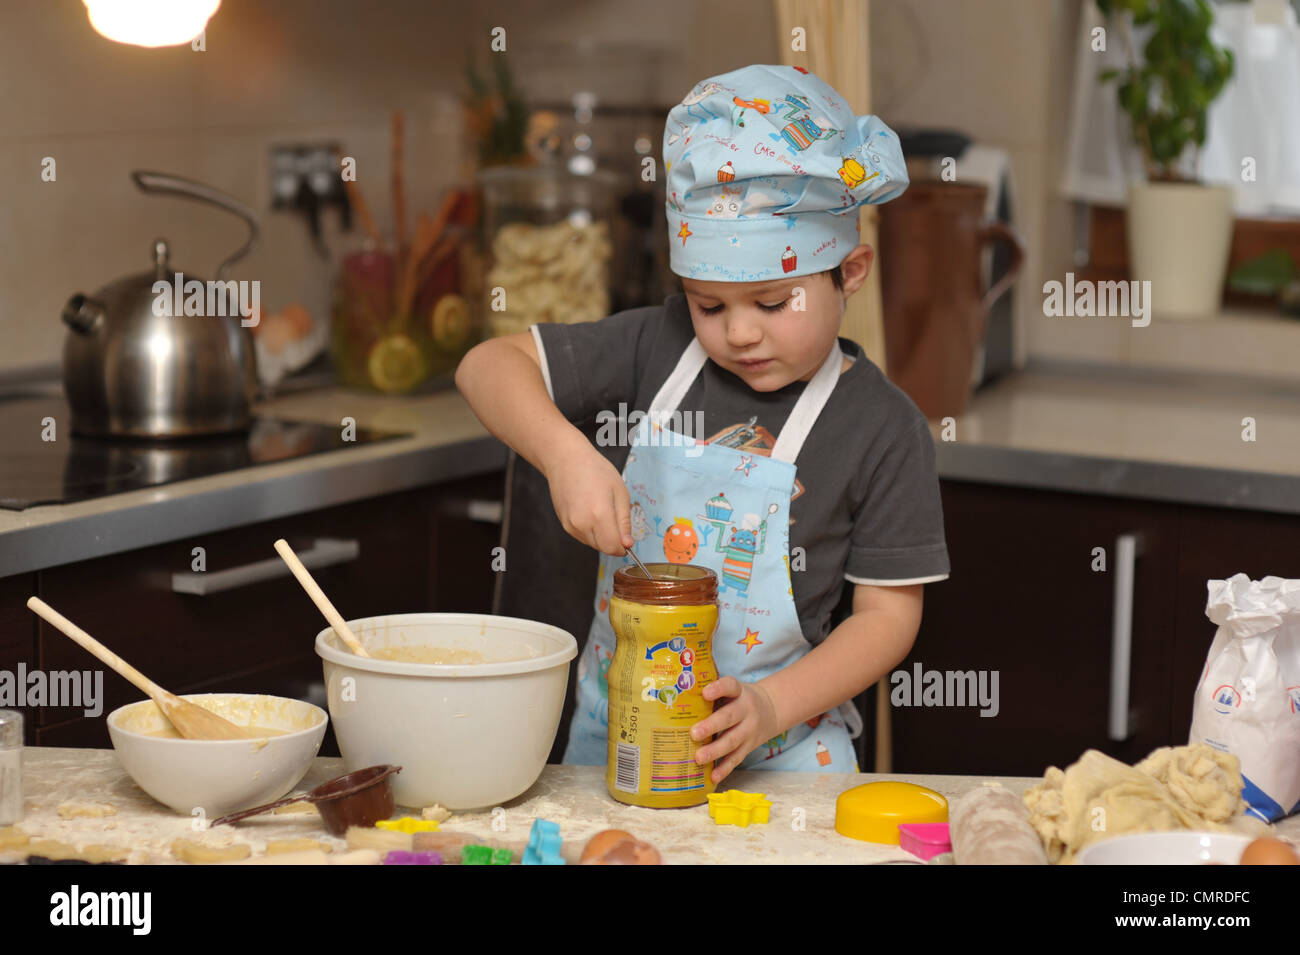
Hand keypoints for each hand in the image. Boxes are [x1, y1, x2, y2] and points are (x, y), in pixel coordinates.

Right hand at [540, 434, 631, 555]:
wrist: (566, 460)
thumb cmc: (595, 470)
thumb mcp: (620, 493)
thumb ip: (625, 522)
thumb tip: (627, 544)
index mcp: (599, 514)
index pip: (613, 548)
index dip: (623, 547)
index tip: (627, 538)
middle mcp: (582, 524)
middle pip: (603, 548)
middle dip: (613, 540)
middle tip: (614, 516)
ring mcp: (570, 525)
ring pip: (593, 544)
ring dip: (602, 536)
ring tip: (600, 510)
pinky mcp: (564, 524)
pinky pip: (583, 537)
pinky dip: (591, 531)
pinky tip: (590, 511)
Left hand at [690, 677, 780, 784]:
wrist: (771, 709)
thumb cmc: (738, 699)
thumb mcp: (731, 691)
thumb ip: (711, 693)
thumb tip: (674, 698)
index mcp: (738, 692)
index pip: (730, 686)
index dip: (719, 689)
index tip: (705, 693)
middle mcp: (746, 710)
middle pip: (729, 717)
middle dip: (711, 726)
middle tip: (693, 733)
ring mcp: (749, 730)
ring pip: (732, 741)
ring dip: (715, 751)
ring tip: (698, 758)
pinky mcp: (749, 746)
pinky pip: (737, 758)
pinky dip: (725, 769)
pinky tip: (713, 776)